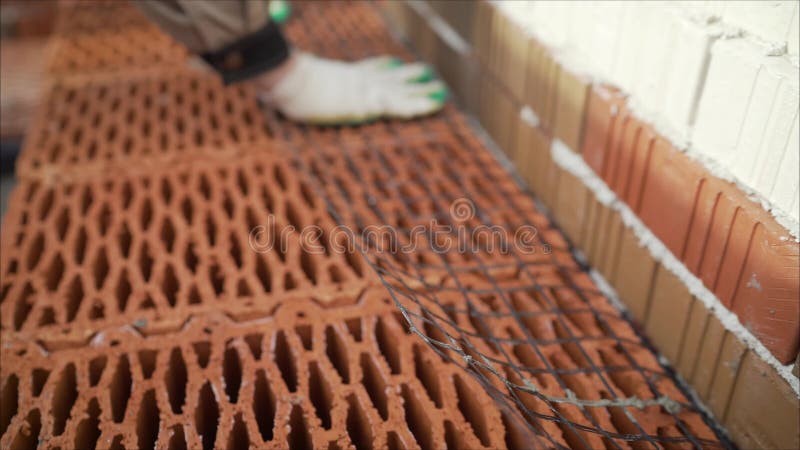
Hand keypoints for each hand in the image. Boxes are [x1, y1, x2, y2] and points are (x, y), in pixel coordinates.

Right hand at [254, 52, 447, 124]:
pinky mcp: (370, 103)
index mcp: (340, 73)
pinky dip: (418, 106)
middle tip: (429, 75)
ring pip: (401, 91)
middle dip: (410, 77)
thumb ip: (284, 74)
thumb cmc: (284, 79)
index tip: (396, 63)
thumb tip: (266, 83)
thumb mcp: (285, 75)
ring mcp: (365, 90)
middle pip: (390, 77)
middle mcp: (357, 80)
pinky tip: (435, 105)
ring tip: (442, 91)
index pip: (367, 68)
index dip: (383, 66)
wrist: (291, 82)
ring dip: (422, 92)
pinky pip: (400, 106)